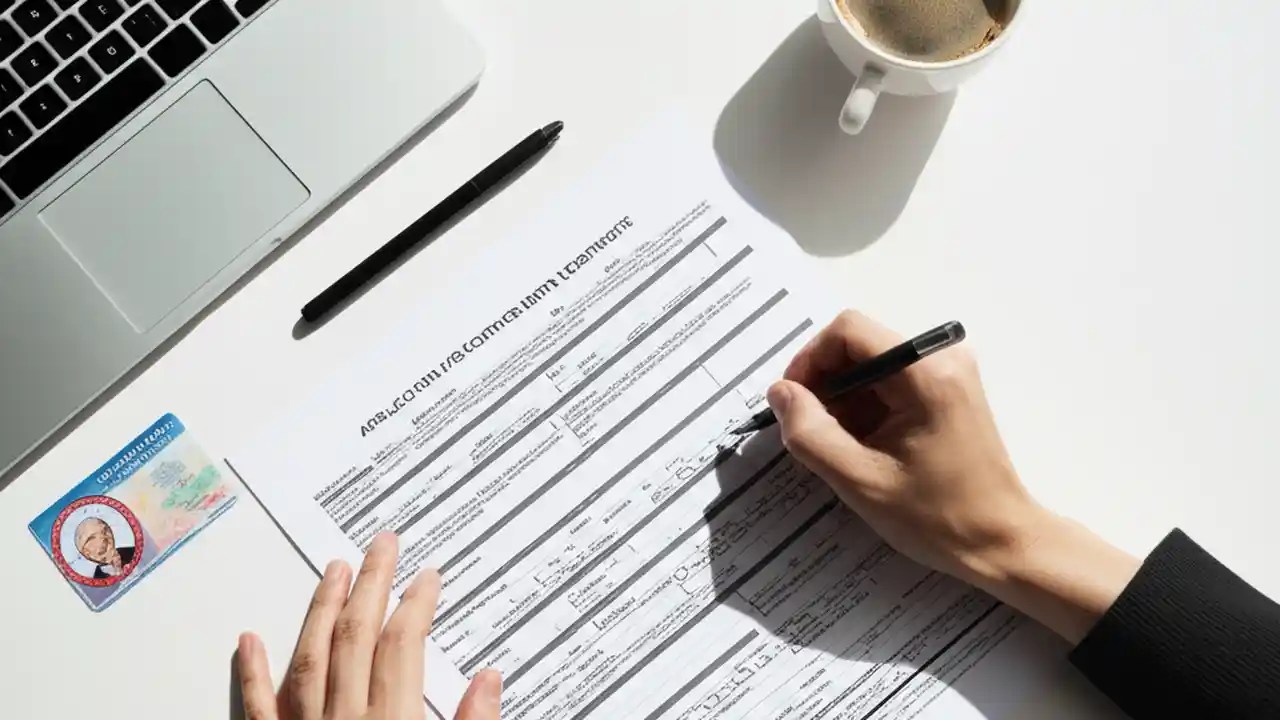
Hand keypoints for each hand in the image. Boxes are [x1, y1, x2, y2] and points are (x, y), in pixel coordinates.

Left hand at [237, 533, 501, 719]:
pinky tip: (249, 641)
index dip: (417, 605)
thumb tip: (489, 681)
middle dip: (372, 585)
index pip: (402, 646)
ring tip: (334, 572)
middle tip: (382, 548)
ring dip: (322, 610)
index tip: (428, 579)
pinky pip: (259, 708)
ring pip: (309, 660)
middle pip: (355, 637)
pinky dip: (253, 672)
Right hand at [769, 311, 1137, 642]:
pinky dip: (867, 408)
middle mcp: (941, 358)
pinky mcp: (949, 390)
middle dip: (826, 385)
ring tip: (842, 449)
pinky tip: (866, 447)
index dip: (809, 361)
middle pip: (859, 345)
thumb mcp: (860, 480)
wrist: (1001, 542)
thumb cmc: (936, 517)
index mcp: (926, 373)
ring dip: (845, 400)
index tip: (793, 405)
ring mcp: (949, 373)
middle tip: (814, 433)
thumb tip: (780, 393)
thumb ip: (811, 433)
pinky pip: (891, 382)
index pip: (848, 331)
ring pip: (871, 364)